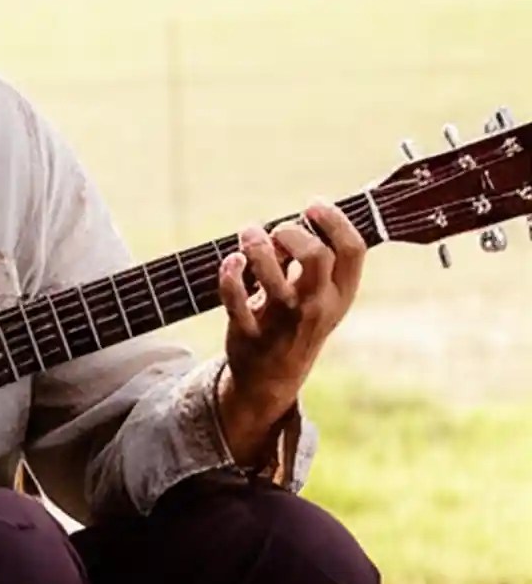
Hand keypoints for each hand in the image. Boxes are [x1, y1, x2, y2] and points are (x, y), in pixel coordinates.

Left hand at [216, 200, 366, 464]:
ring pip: (272, 275)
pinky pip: (236, 300)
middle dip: (291, 232)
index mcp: (341, 294)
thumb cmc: (297, 321)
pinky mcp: (250, 333)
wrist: (272, 378)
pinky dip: (230, 274)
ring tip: (248, 235)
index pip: (353, 249)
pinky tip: (232, 261)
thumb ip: (309, 259)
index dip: (334, 219)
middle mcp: (317, 308)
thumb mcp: (318, 295)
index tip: (312, 205)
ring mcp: (283, 322)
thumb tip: (287, 224)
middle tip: (277, 231)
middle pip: (316, 256)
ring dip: (256, 246)